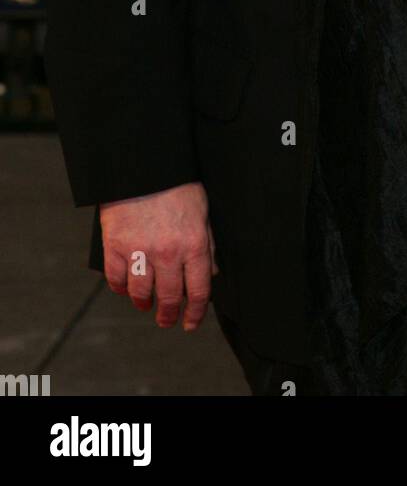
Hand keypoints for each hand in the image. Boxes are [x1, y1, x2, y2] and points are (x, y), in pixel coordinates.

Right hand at [99, 181, 218, 331]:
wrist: (143, 165)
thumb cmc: (177, 183)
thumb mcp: (202, 211)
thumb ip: (207, 244)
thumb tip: (211, 272)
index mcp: (194, 244)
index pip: (199, 290)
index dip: (196, 312)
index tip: (190, 323)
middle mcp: (168, 253)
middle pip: (170, 297)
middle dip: (169, 315)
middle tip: (167, 320)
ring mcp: (139, 251)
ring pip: (141, 293)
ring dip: (143, 304)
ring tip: (145, 305)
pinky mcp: (114, 246)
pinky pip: (116, 279)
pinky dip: (120, 288)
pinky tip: (125, 288)